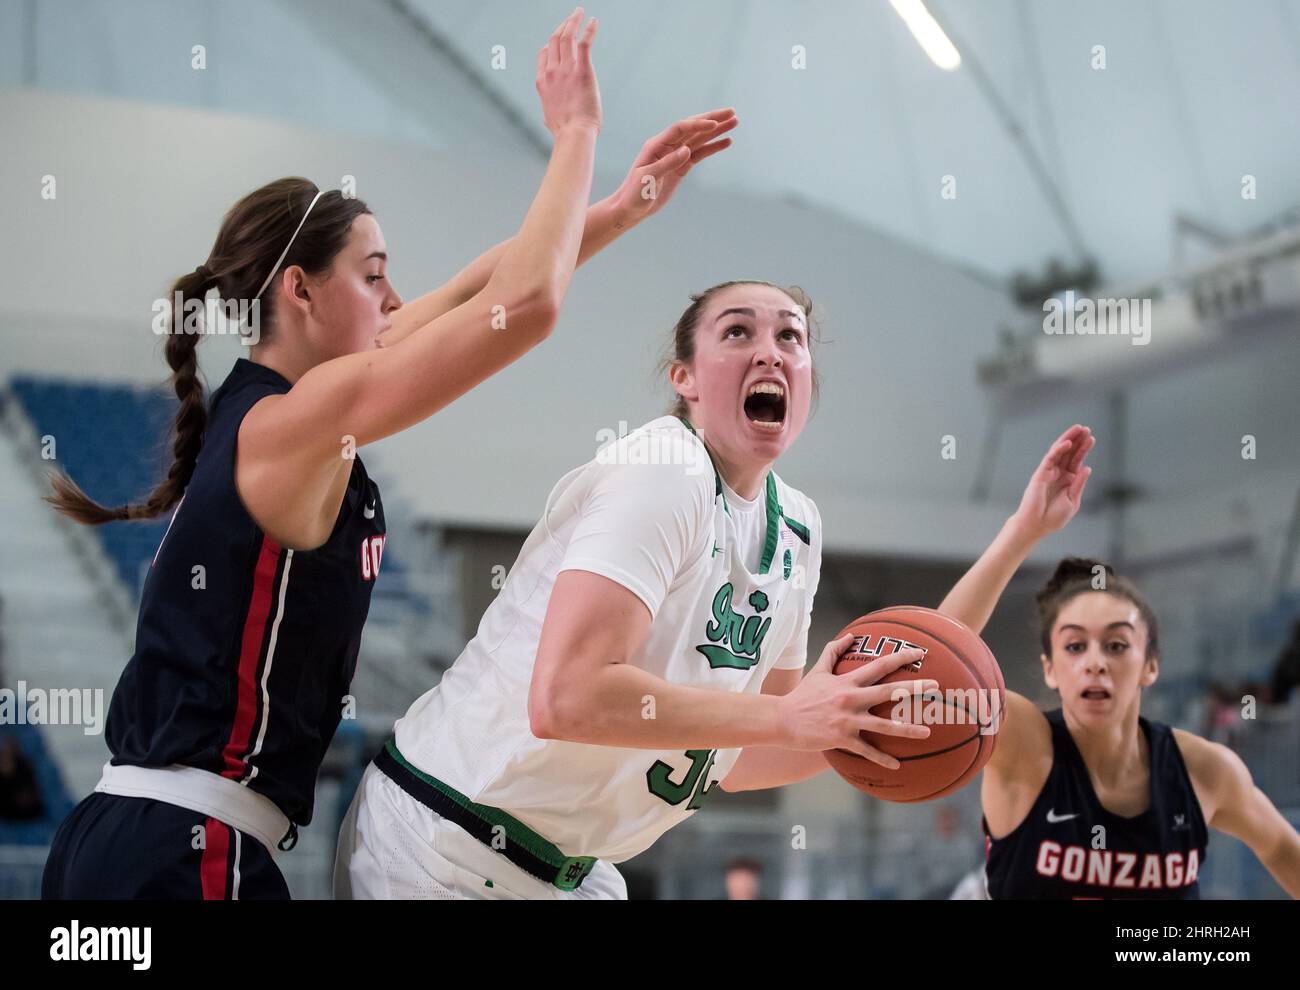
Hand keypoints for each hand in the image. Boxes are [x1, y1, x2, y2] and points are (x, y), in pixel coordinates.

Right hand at [535, 8, 601, 135]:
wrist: (574, 134)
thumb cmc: (565, 131)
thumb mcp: (549, 118)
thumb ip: (549, 110)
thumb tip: (548, 119)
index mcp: (543, 82)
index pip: (544, 54)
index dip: (551, 44)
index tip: (559, 38)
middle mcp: (551, 71)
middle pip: (554, 40)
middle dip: (562, 25)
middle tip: (571, 17)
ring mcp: (566, 69)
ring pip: (566, 36)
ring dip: (573, 20)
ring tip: (579, 12)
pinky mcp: (582, 69)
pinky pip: (584, 42)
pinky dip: (588, 29)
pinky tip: (593, 21)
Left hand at [607, 108, 737, 224]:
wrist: (630, 208)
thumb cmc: (634, 194)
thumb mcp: (648, 179)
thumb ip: (667, 164)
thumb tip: (686, 150)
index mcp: (657, 145)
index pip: (680, 129)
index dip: (698, 124)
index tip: (715, 123)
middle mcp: (667, 146)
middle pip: (693, 128)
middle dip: (713, 119)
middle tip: (732, 112)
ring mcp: (675, 156)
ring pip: (699, 139)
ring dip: (717, 130)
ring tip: (735, 122)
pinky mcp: (681, 167)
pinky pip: (700, 153)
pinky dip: (713, 147)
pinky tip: (727, 141)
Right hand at [776, 634, 936, 768]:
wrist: (782, 719)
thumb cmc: (803, 695)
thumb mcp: (818, 670)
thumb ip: (834, 651)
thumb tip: (851, 636)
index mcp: (847, 681)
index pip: (879, 666)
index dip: (900, 657)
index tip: (919, 653)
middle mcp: (851, 699)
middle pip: (889, 692)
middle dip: (914, 688)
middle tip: (936, 686)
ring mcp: (847, 720)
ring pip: (883, 725)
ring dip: (907, 728)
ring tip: (927, 731)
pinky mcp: (842, 739)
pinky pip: (867, 750)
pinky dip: (882, 758)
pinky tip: (898, 764)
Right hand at [1009, 424, 1094, 541]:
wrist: (1036, 526)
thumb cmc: (1053, 517)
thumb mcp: (1072, 501)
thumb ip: (1079, 484)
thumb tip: (1087, 467)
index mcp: (1067, 480)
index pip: (1076, 460)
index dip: (1083, 449)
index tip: (1091, 438)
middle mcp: (1058, 473)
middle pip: (1069, 452)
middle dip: (1077, 440)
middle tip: (1086, 428)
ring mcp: (1049, 473)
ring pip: (1059, 452)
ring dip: (1068, 439)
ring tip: (1078, 429)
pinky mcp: (1040, 474)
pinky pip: (1050, 459)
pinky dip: (1058, 450)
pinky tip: (1067, 443)